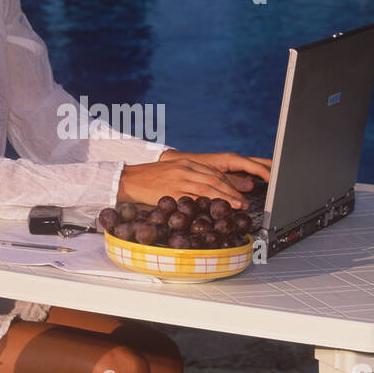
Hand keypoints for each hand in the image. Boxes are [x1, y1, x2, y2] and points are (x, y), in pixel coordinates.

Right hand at [117, 150, 271, 209]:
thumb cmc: (151, 178)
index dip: (230, 184)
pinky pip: (193, 198)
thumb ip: (189, 178)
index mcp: (188, 162)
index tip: (239, 194)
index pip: (215, 172)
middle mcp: (186, 168)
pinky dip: (207, 204)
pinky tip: (215, 210)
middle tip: (243, 203)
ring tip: (237, 207)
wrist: (130, 179)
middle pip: (216, 179)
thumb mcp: (173, 171)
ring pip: (209, 188)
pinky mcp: (172, 191)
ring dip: (226, 198)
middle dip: (232, 192)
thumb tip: (207, 194)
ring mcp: (180, 179)